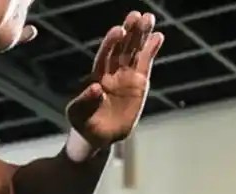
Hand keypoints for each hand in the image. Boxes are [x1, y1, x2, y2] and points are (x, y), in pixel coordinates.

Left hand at [66, 11, 163, 148]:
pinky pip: (146, 63)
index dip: (111, 43)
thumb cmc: (83, 123)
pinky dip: (151, 50)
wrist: (99, 136)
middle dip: (129, 32)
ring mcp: (126, 76)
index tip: (118, 31)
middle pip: (121, 49)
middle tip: (136, 15)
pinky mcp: (139, 83)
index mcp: (96, 76)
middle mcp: (112, 72)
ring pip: (135, 52)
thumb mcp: (77, 114)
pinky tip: (158, 36)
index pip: (104, 56)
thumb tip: (96, 88)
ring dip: (142, 35)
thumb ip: (84, 101)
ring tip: (149, 18)